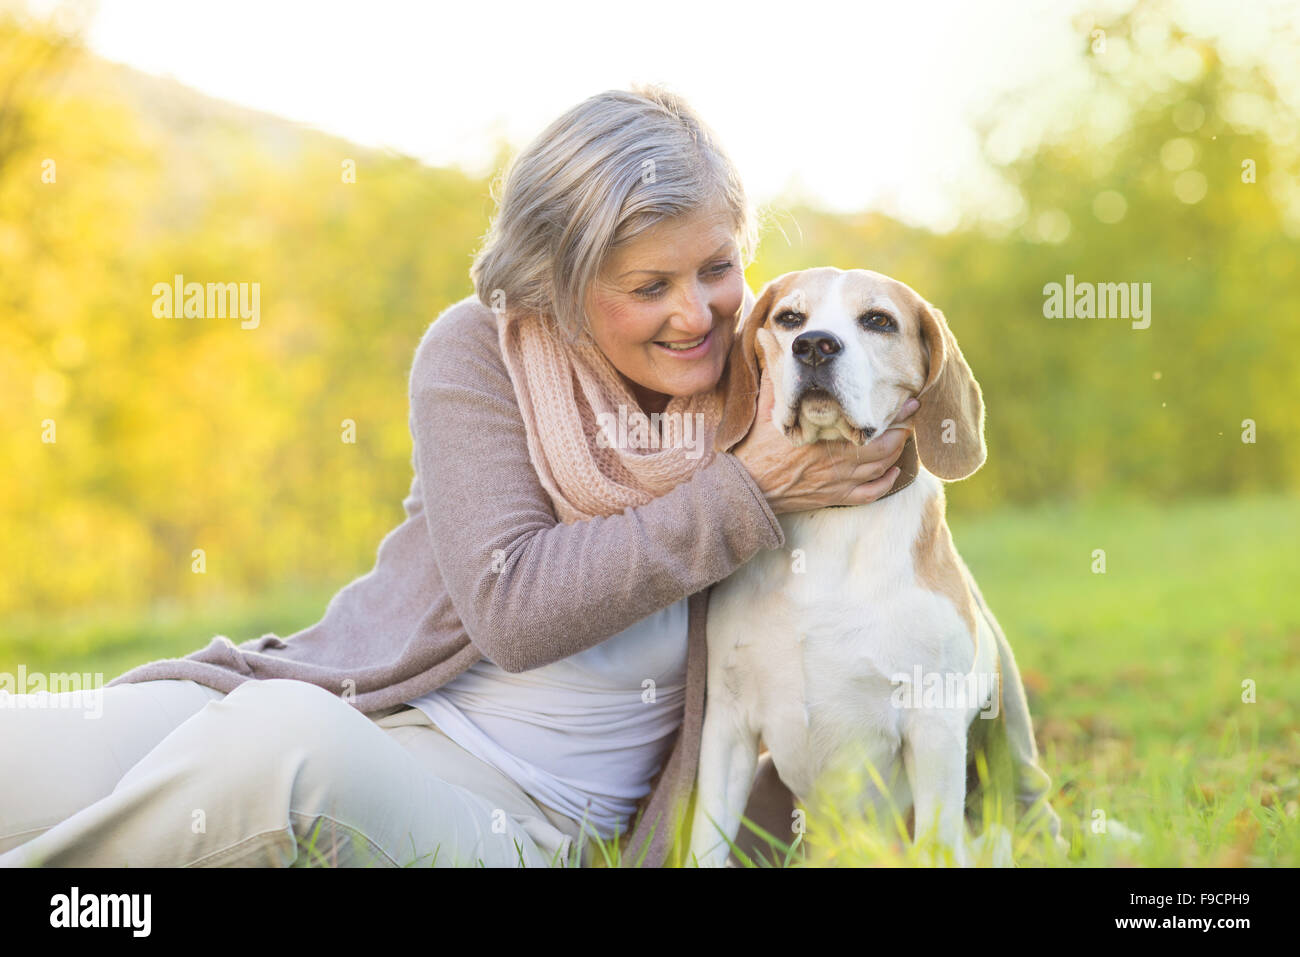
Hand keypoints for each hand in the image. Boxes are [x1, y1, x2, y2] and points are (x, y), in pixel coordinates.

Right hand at [731, 369, 919, 514]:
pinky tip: (893, 472)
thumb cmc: (754, 447)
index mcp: (825, 435)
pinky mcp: (833, 498)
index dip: (895, 413)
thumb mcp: (764, 404)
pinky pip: (869, 494)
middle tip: (914, 415)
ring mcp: (837, 482)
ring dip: (897, 452)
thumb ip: (773, 370)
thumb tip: (764, 334)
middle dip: (903, 429)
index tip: (910, 399)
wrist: (744, 489)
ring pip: (880, 469)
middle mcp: (837, 460)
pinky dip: (885, 482)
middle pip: (884, 446)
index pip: (870, 422)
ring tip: (906, 436)